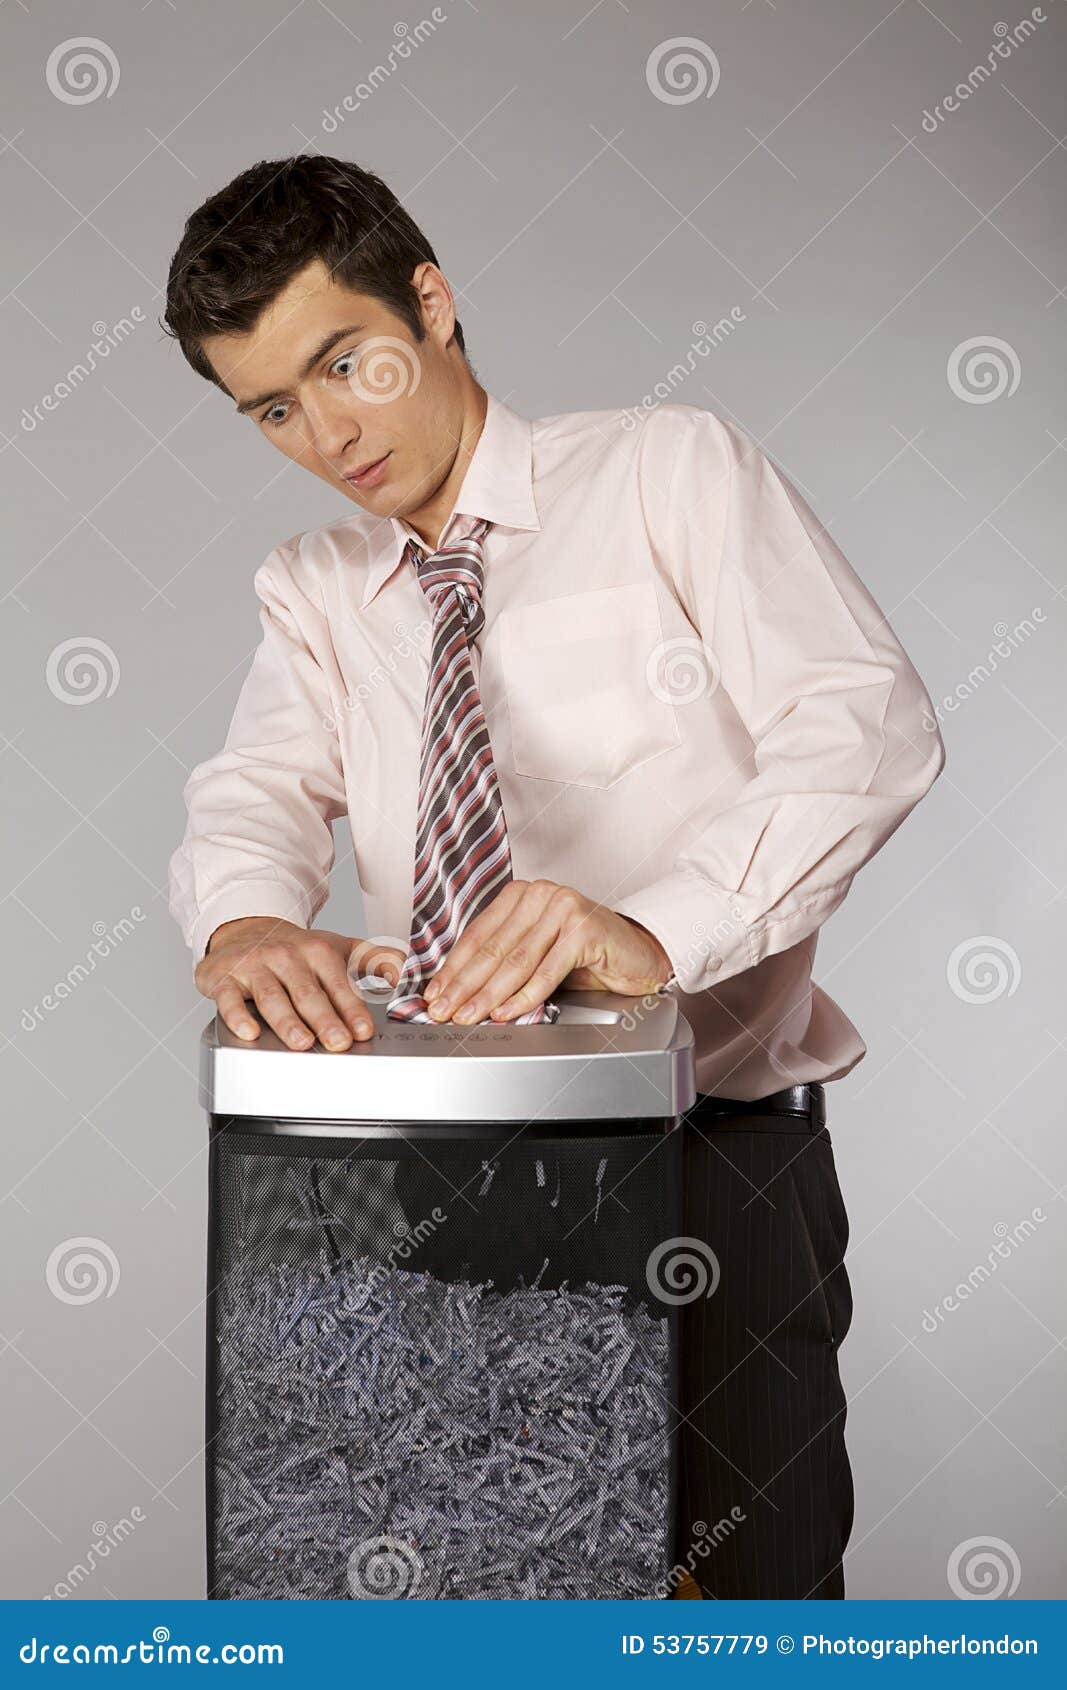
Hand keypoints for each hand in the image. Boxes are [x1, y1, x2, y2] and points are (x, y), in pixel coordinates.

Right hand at [195, 917, 405, 1050]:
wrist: (245, 930)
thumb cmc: (295, 950)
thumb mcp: (338, 948)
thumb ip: (374, 960)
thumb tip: (402, 973)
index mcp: (318, 952)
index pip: (338, 983)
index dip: (352, 1008)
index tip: (363, 1030)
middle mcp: (286, 957)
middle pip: (307, 992)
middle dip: (324, 1019)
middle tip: (339, 1042)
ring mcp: (254, 967)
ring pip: (271, 997)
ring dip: (287, 1021)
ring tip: (301, 1042)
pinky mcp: (224, 978)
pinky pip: (229, 999)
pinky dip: (237, 1016)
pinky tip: (249, 1033)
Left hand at [421, 880, 673, 1023]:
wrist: (637, 955)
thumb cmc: (585, 954)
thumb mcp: (536, 953)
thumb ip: (503, 961)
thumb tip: (457, 989)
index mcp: (522, 895)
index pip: (478, 935)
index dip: (453, 968)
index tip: (436, 994)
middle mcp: (541, 894)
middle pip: (493, 948)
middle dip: (464, 985)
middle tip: (445, 1010)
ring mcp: (563, 908)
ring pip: (516, 960)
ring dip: (489, 994)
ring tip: (470, 1015)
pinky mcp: (584, 928)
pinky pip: (546, 970)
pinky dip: (524, 996)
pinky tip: (507, 1011)